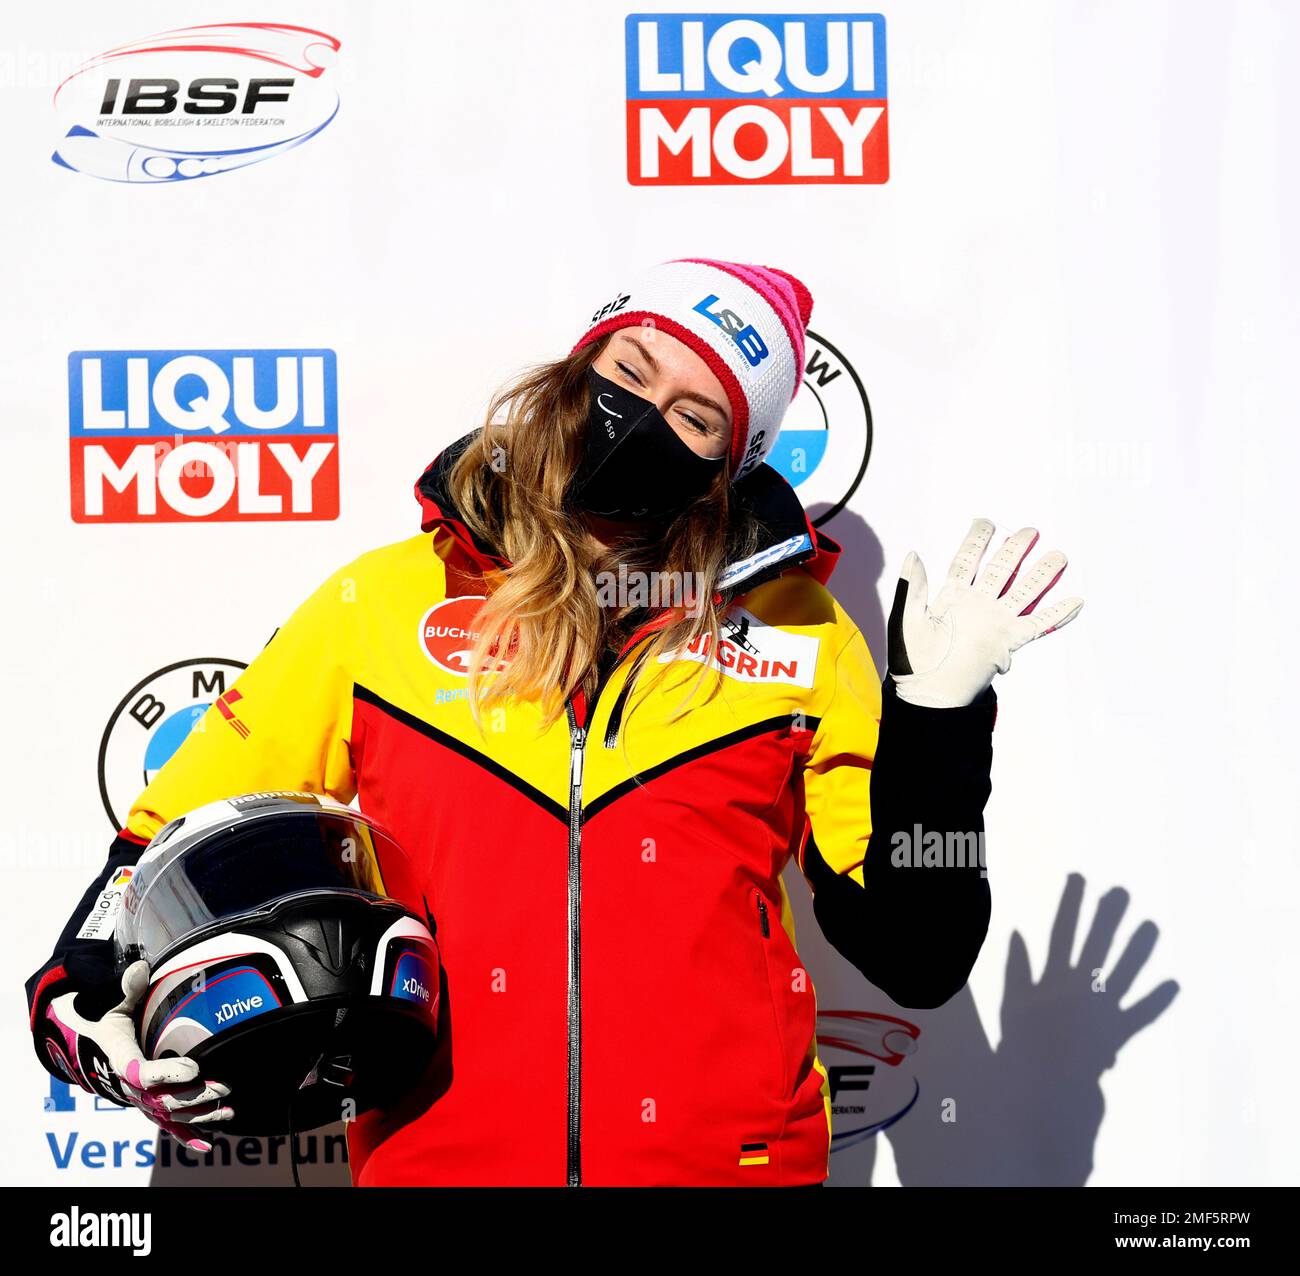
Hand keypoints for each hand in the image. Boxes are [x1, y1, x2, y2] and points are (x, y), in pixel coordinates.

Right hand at [41, 960, 232, 1150]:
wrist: (89, 1050)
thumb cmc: (106, 1024)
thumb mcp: (112, 1005)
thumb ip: (128, 989)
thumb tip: (140, 969)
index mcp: (121, 1059)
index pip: (141, 1072)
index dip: (166, 1073)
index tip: (194, 1067)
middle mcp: (130, 1087)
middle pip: (162, 1100)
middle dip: (194, 1095)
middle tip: (223, 1086)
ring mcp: (140, 1100)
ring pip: (169, 1115)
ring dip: (199, 1116)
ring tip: (228, 1111)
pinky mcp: (149, 1106)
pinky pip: (168, 1125)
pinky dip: (187, 1135)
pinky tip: (208, 1144)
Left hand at [887, 519, 1082, 707]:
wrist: (929, 692)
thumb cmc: (913, 659)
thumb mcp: (907, 619)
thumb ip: (913, 587)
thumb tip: (913, 555)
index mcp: (953, 597)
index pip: (967, 561)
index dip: (976, 541)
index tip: (986, 523)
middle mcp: (978, 605)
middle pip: (1002, 570)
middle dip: (1016, 549)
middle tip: (1030, 531)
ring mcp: (995, 622)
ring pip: (1023, 591)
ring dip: (1041, 574)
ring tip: (1059, 556)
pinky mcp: (1008, 642)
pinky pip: (1037, 624)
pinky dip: (1057, 614)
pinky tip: (1075, 601)